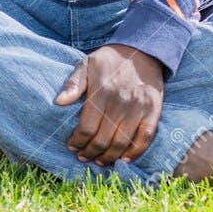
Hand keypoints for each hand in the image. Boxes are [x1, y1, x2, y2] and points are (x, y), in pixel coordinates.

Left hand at [54, 44, 164, 166]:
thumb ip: (73, 83)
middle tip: (83, 157)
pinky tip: (124, 159)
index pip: (87, 127)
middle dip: (90, 152)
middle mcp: (120, 102)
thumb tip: (58, 102)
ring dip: (109, 157)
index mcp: (101, 91)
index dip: (78, 141)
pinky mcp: (153, 111)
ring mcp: (139, 108)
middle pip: (103, 139)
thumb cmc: (109, 60)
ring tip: (99, 160)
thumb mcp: (87, 64)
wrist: (142, 51)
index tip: (72, 147)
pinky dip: (135, 153)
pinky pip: (145, 138)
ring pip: (122, 143)